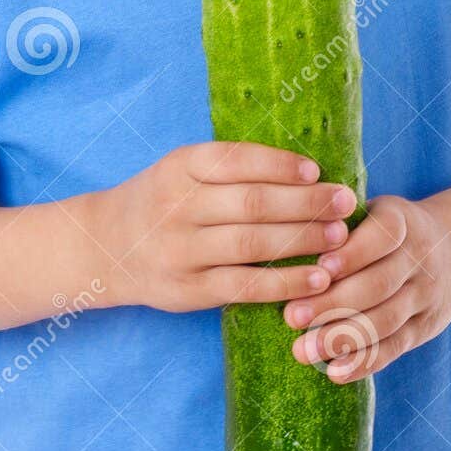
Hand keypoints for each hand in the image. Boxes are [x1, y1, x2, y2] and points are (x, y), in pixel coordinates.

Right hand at [98, 141, 358, 313]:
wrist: (105, 246)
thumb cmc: (162, 201)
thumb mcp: (182, 169)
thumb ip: (230, 168)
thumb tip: (306, 171)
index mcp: (180, 166)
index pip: (238, 160)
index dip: (281, 165)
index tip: (318, 170)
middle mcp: (178, 206)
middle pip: (253, 203)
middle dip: (307, 202)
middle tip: (345, 203)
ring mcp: (181, 250)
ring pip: (252, 244)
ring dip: (303, 240)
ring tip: (339, 237)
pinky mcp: (188, 290)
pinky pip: (245, 285)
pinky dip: (286, 282)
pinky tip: (318, 279)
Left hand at [281, 192, 450, 380]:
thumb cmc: (389, 229)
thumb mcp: (374, 211)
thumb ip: (340, 222)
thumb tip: (287, 239)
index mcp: (403, 221)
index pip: (383, 236)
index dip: (351, 254)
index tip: (319, 268)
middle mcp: (420, 258)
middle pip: (379, 284)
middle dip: (333, 304)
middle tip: (292, 317)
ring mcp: (426, 296)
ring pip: (386, 320)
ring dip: (343, 339)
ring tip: (304, 350)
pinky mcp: (425, 328)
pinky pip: (395, 347)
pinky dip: (365, 362)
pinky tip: (335, 373)